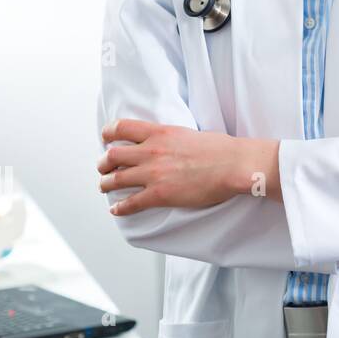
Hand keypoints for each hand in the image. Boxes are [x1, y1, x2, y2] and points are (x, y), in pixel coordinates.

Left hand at [97, 119, 278, 215]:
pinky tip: (117, 209)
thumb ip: (171, 137)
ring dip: (106, 184)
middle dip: (103, 163)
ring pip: (115, 179)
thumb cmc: (221, 149)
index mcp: (160, 132)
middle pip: (112, 156)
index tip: (106, 138)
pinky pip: (130, 203)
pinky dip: (120, 208)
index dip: (108, 134)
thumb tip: (167, 143)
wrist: (234, 165)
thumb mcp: (190, 133)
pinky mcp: (159, 194)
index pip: (122, 128)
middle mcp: (151, 151)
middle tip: (104, 168)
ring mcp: (153, 174)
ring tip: (105, 187)